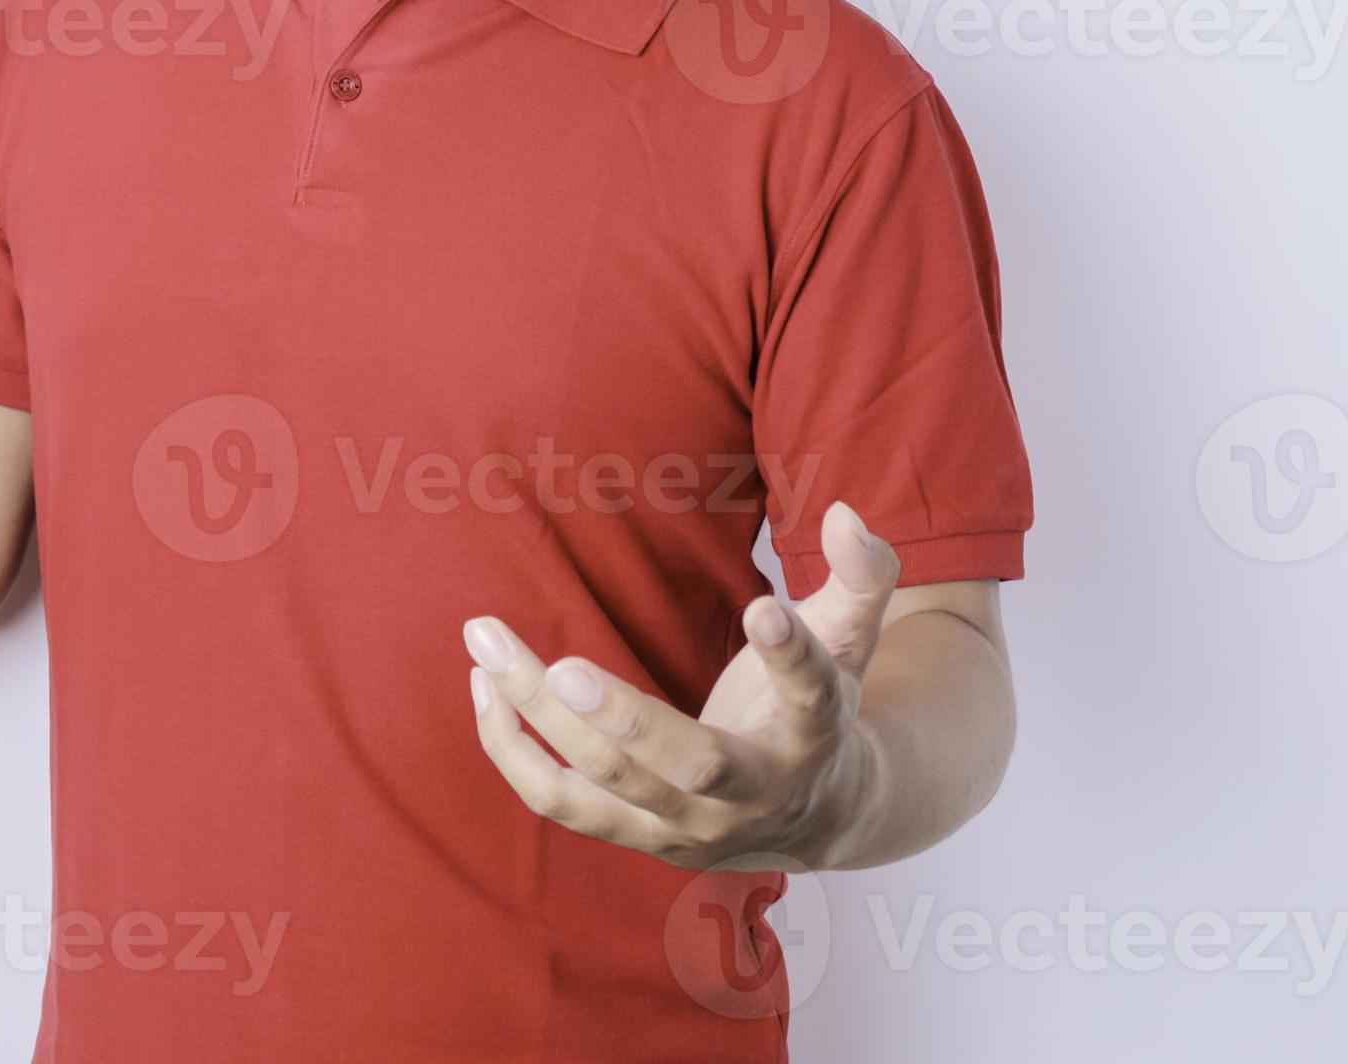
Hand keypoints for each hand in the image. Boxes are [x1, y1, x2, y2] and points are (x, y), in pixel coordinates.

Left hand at [462, 501, 895, 870]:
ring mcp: (690, 826)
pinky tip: (484, 689)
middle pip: (690, 764)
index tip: (766, 604)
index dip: (790, 655)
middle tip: (563, 668)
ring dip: (537, 721)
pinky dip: (515, 751)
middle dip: (625, 719)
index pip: (811, 696)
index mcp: (814, 737)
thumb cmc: (821, 707)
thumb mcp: (853, 640)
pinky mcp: (638, 836)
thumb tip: (844, 512)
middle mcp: (752, 795)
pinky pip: (562, 803)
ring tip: (486, 647)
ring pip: (605, 785)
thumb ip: (863, 574)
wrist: (818, 817)